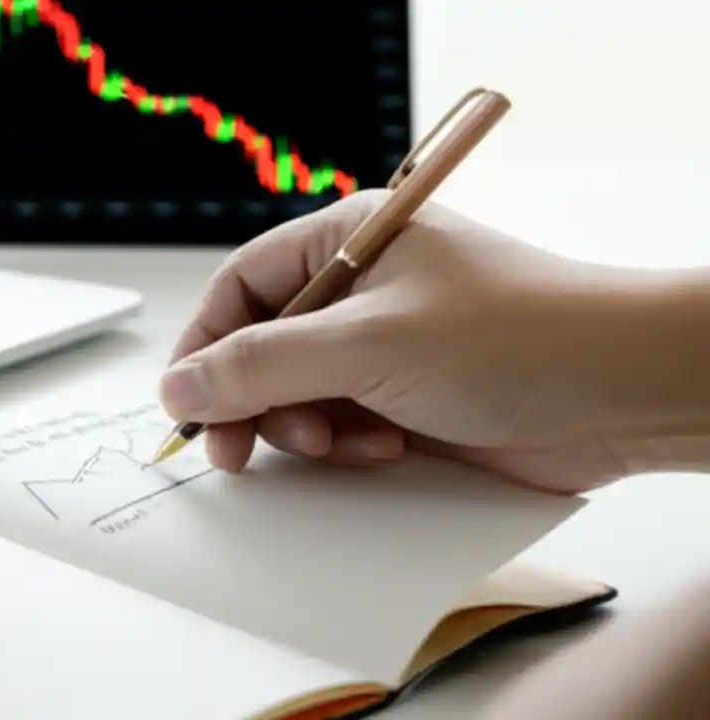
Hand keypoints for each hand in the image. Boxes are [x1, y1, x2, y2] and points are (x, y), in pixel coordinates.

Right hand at [160, 189, 709, 493]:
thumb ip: (260, 367)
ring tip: (345, 443)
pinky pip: (341, 429)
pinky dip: (347, 448)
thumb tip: (178, 387)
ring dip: (306, 429)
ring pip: (296, 397)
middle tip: (240, 453)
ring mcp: (383, 349)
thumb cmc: (509, 337)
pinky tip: (387, 450)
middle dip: (252, 401)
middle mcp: (359, 292)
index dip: (204, 345)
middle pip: (260, 348)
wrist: (622, 394)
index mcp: (345, 242)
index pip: (241, 287)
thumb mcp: (366, 345)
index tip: (188, 404)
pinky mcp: (407, 402)